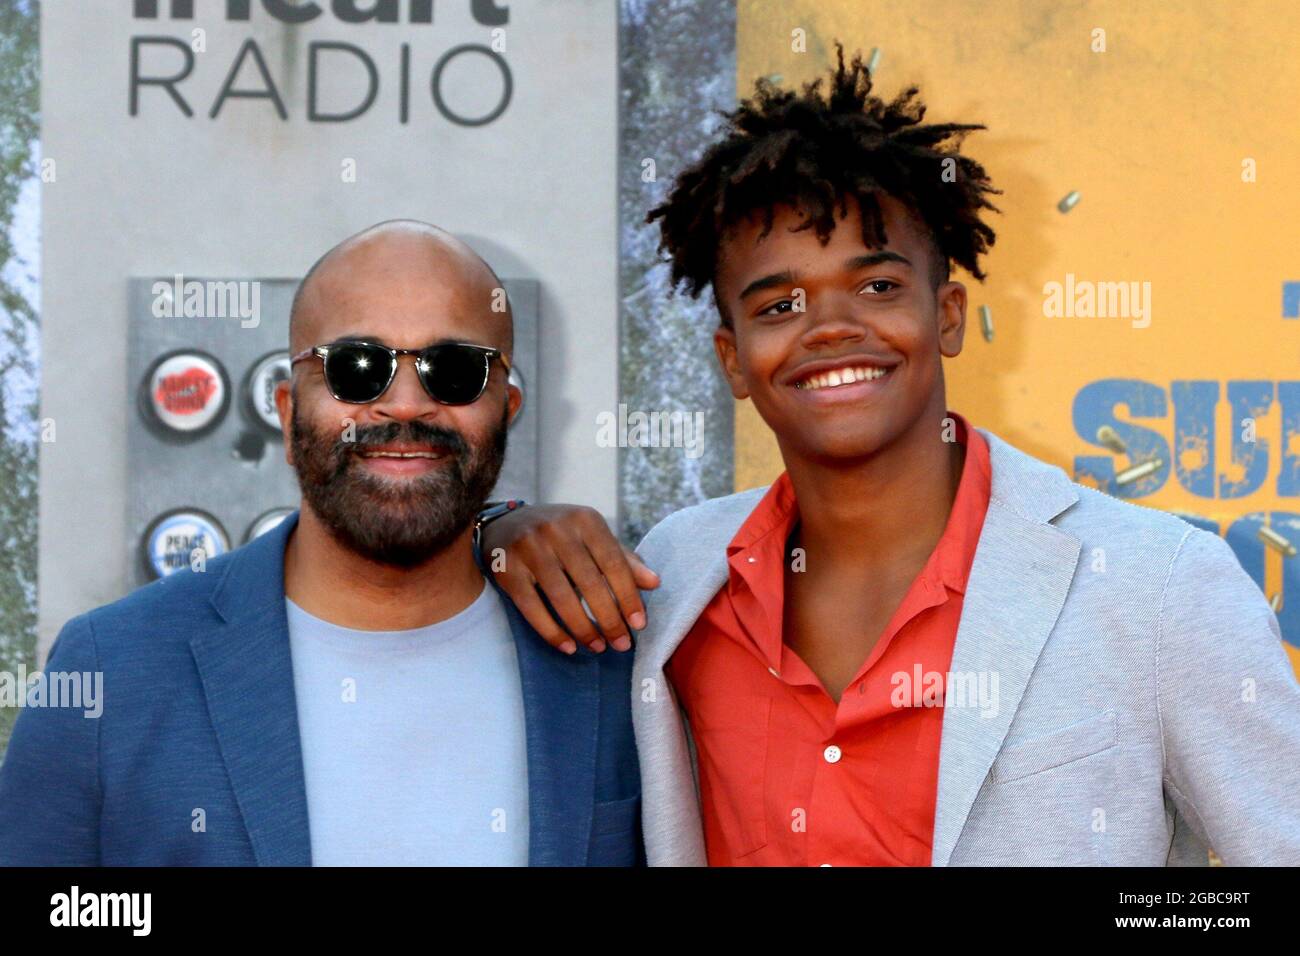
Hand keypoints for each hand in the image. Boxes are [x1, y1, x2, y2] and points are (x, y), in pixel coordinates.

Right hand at [480, 504, 659, 653]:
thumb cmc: (560, 535)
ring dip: (583, 628)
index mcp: (585, 520)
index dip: (628, 596)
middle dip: (609, 619)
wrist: (504, 524)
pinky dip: (552, 632)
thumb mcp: (592, 537)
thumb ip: (623, 559)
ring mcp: (529, 548)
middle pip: (590, 582)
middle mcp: (557, 530)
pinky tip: (569, 646)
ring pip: (561, 597)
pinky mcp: (507, 569)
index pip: (614, 562)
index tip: (639, 624)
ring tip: (598, 647)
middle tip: (621, 644)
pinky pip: (532, 608)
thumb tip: (655, 583)